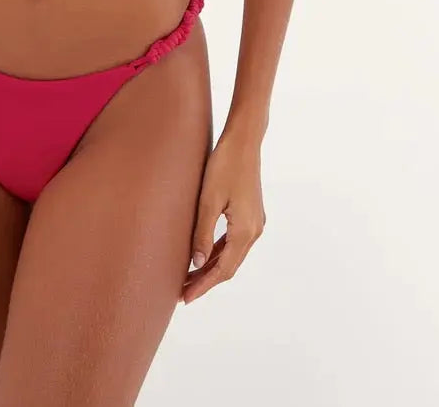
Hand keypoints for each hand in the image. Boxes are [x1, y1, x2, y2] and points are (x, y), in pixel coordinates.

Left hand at [182, 127, 265, 304]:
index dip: (204, 285)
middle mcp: (254, 230)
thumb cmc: (224, 165)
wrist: (245, 141)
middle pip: (229, 266)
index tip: (186, 298)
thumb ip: (203, 233)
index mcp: (246, 231)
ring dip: (212, 266)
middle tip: (183, 292)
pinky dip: (219, 251)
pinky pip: (234, 241)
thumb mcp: (209, 200)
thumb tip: (197, 264)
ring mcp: (255, 222)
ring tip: (189, 276)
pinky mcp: (251, 212)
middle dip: (206, 280)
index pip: (223, 270)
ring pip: (232, 254)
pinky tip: (204, 252)